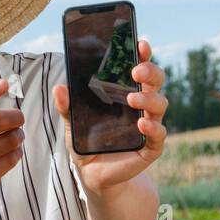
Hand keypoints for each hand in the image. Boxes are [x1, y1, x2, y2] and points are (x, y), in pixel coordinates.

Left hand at [53, 39, 167, 193]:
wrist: (92, 175)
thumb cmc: (87, 143)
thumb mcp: (72, 125)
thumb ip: (67, 107)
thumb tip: (59, 88)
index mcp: (126, 93)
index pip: (139, 70)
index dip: (143, 55)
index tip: (140, 44)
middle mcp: (141, 106)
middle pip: (155, 82)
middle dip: (150, 72)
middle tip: (136, 71)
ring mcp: (149, 126)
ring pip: (160, 105)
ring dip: (148, 99)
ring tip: (132, 99)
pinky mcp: (150, 147)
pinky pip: (159, 135)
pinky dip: (153, 128)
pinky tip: (142, 124)